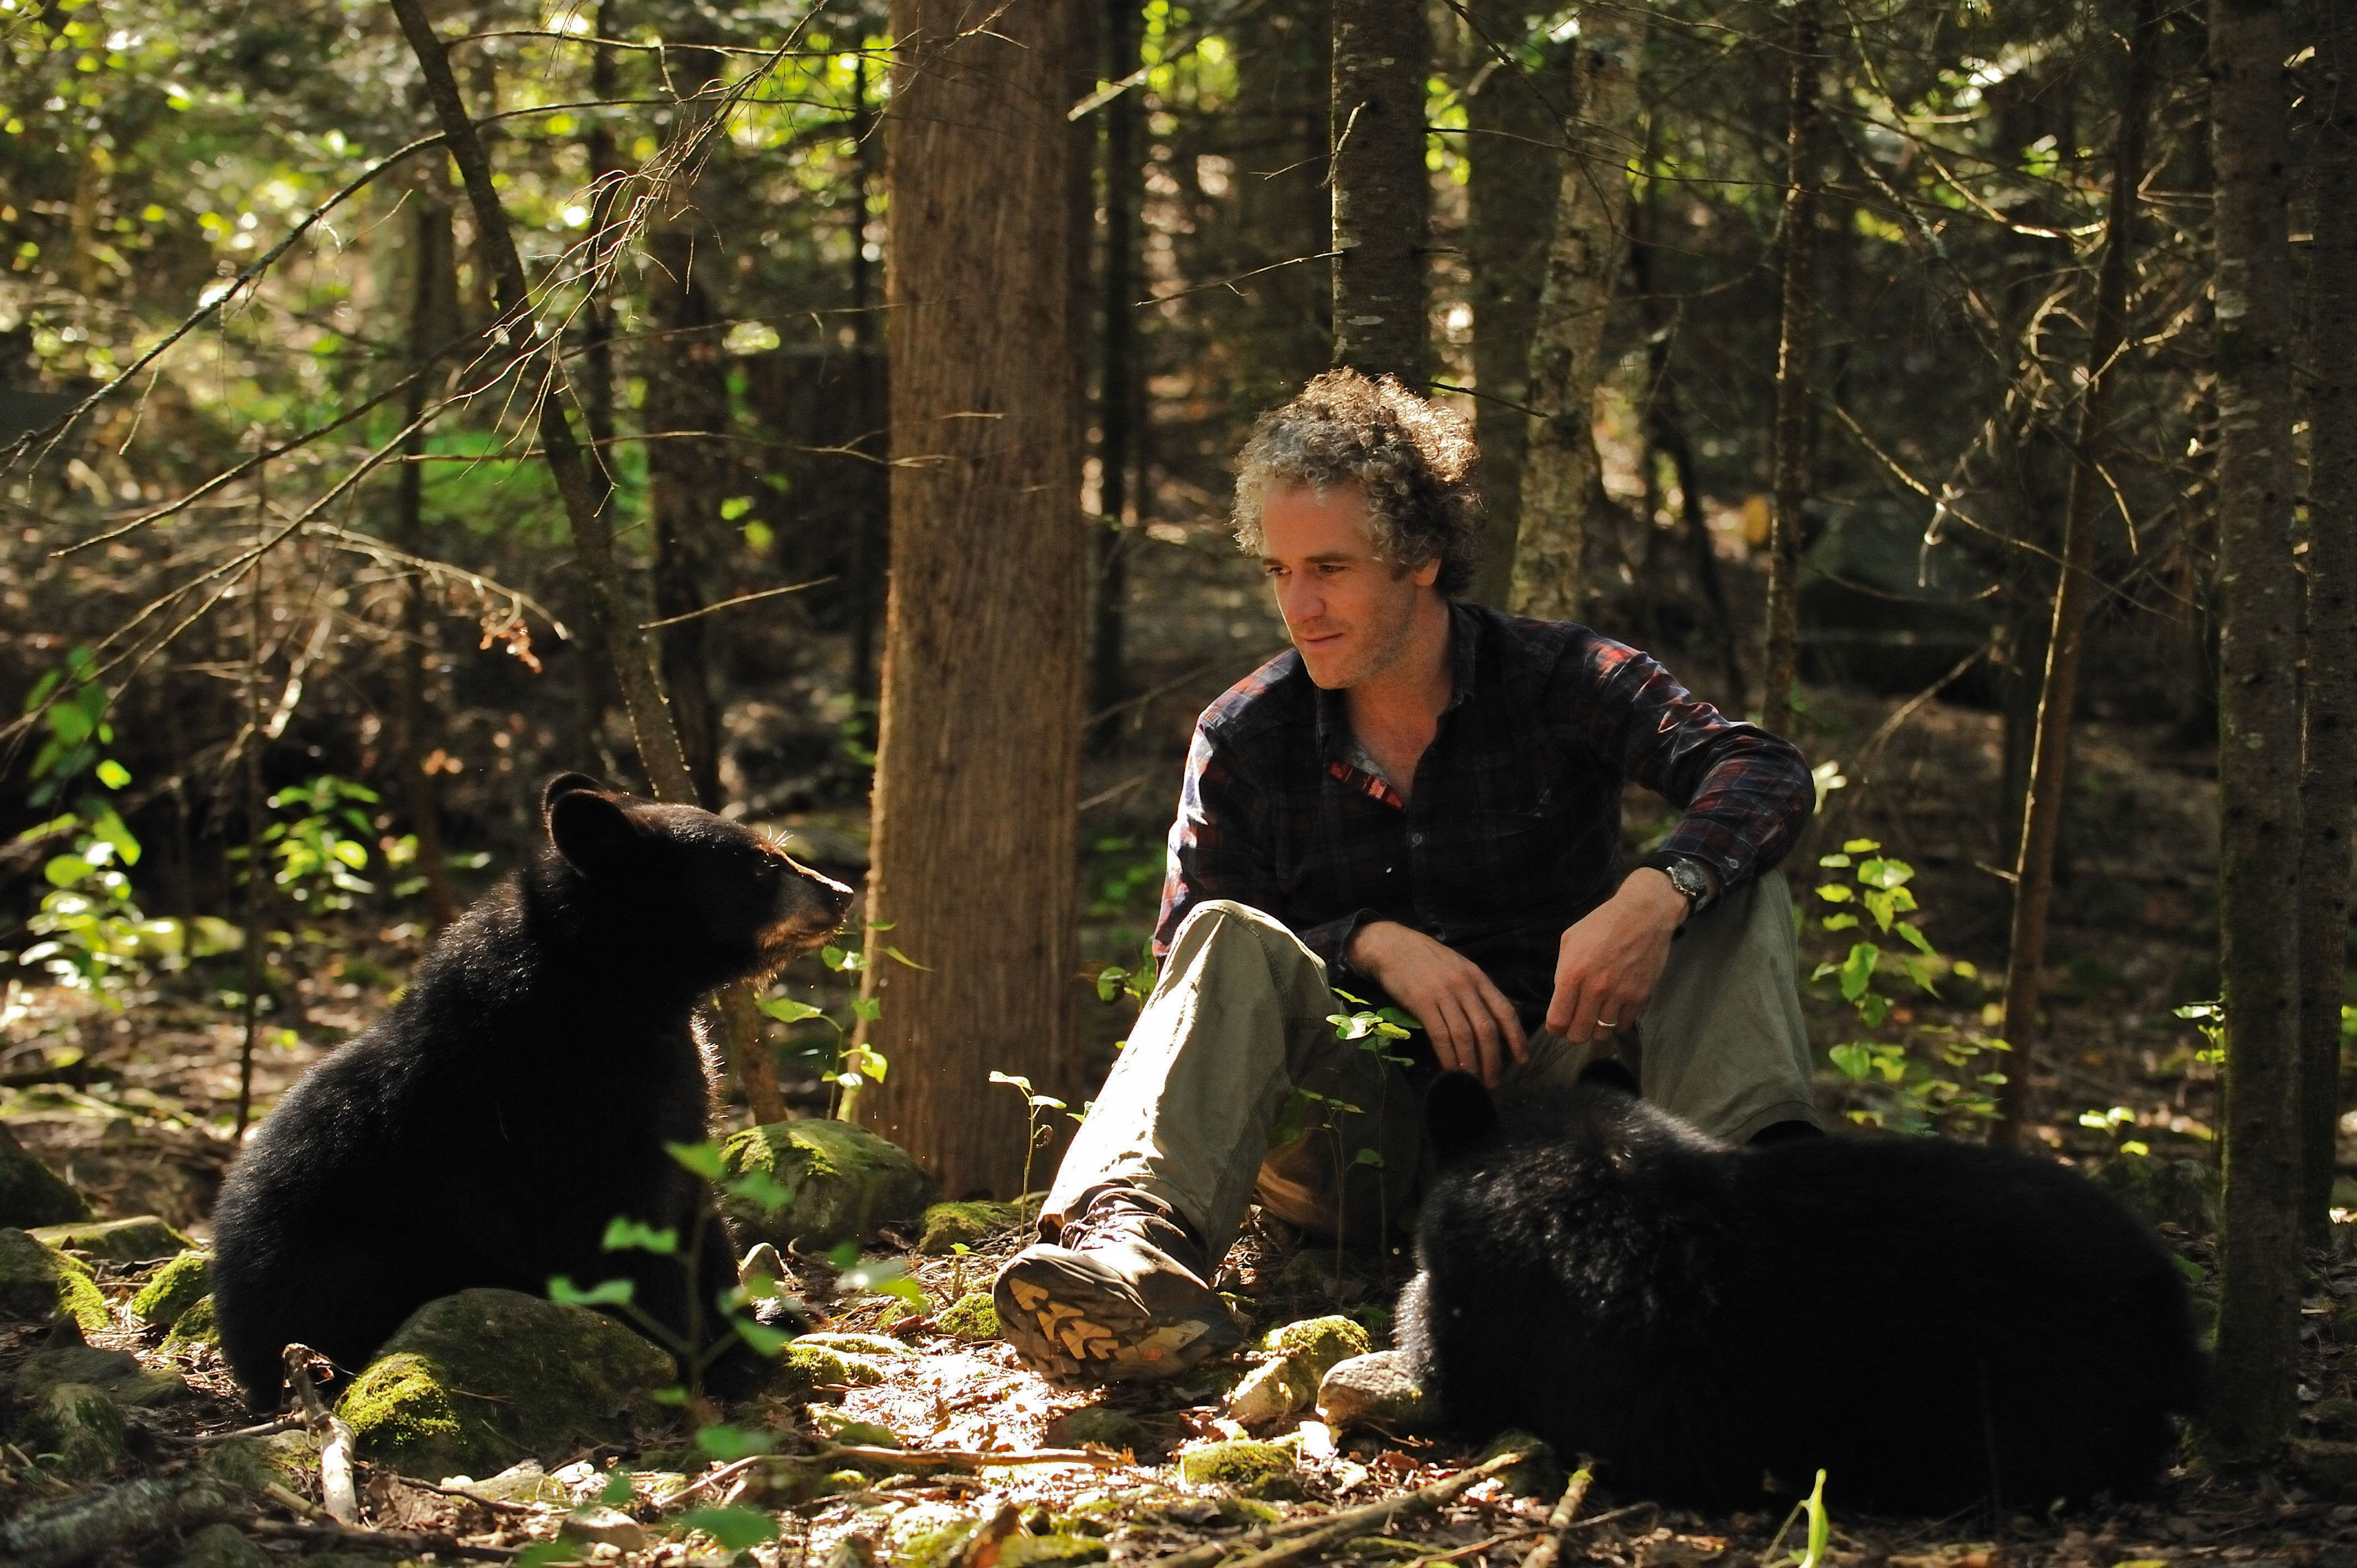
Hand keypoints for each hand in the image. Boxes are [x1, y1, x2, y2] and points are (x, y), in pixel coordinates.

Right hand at [1346, 921, 1526, 1085]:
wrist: (1391, 945)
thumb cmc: (1425, 958)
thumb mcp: (1458, 967)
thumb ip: (1474, 991)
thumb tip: (1489, 1022)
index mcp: (1478, 978)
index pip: (1505, 1011)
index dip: (1516, 1038)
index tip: (1522, 1060)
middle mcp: (1465, 986)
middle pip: (1486, 1028)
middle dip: (1493, 1060)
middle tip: (1493, 1083)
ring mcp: (1444, 994)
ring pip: (1464, 1035)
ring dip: (1471, 1063)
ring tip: (1474, 1083)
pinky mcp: (1422, 1002)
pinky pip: (1440, 1034)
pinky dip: (1448, 1056)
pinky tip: (1451, 1071)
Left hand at [1545, 869, 1688, 1045]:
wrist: (1644, 914)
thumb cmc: (1602, 923)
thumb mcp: (1570, 940)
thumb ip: (1562, 971)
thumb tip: (1562, 998)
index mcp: (1573, 973)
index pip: (1558, 1020)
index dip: (1555, 1029)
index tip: (1557, 1026)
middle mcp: (1596, 988)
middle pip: (1579, 1034)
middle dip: (1574, 1033)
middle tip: (1577, 1023)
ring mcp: (1620, 994)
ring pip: (1602, 1034)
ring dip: (1596, 1029)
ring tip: (1596, 1016)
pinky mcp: (1641, 996)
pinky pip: (1624, 1025)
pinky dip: (1617, 1022)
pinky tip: (1614, 1010)